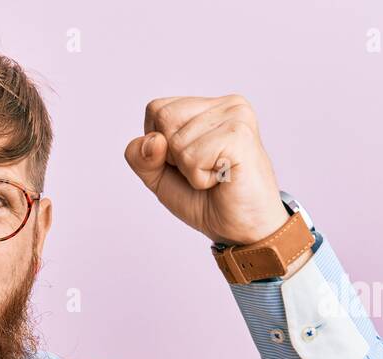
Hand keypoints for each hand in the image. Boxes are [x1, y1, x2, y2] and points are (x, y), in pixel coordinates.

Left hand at [124, 95, 287, 246]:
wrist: (241, 229)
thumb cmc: (206, 200)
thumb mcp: (159, 176)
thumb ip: (141, 156)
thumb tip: (153, 140)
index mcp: (209, 106)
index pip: (157, 109)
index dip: (159, 145)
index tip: (189, 162)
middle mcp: (227, 104)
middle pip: (164, 118)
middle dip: (173, 156)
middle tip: (204, 170)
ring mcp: (236, 116)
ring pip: (176, 141)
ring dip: (189, 170)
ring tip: (216, 175)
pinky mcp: (240, 136)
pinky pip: (193, 157)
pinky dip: (200, 178)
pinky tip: (223, 178)